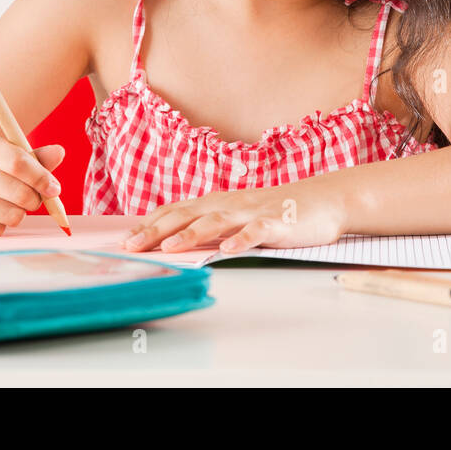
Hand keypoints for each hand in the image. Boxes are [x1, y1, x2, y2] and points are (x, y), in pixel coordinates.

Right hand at [0, 134, 64, 235]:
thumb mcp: (2, 156)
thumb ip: (33, 157)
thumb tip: (61, 152)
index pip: (20, 163)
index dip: (43, 178)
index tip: (54, 189)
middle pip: (20, 193)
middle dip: (35, 201)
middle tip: (32, 200)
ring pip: (11, 215)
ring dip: (18, 214)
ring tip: (7, 205)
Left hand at [120, 180, 347, 253]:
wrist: (325, 199)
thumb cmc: (278, 210)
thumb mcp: (239, 213)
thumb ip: (212, 222)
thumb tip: (177, 237)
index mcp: (218, 201)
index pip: (176, 209)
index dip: (149, 223)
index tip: (124, 239)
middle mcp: (230, 203)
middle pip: (187, 214)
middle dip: (156, 230)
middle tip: (131, 246)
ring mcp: (253, 212)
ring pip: (216, 221)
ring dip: (191, 233)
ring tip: (170, 247)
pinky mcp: (277, 222)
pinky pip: (257, 232)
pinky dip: (242, 240)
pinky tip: (229, 250)